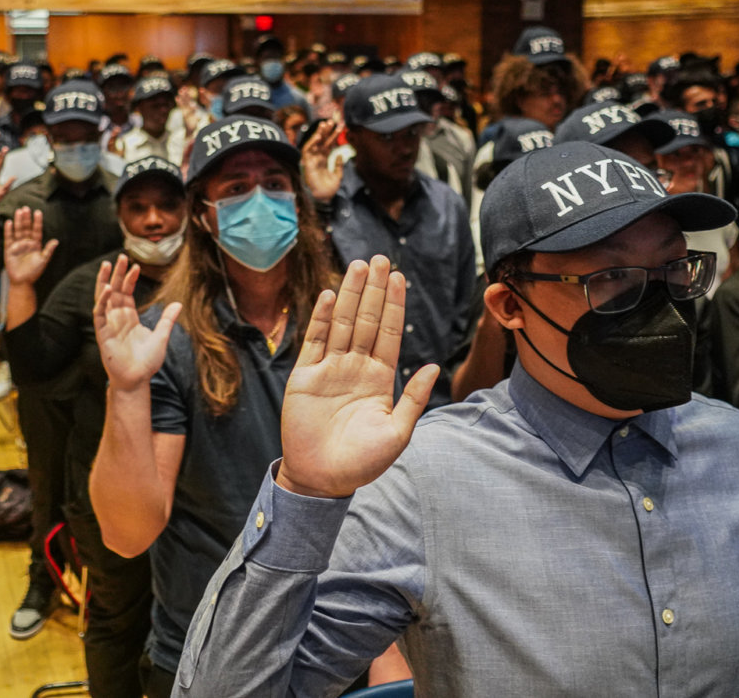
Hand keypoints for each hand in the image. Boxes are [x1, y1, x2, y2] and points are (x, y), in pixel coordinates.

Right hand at [3, 207, 57, 285]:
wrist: (22, 281)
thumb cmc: (34, 272)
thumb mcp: (43, 261)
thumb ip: (48, 251)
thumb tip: (56, 241)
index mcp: (36, 244)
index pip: (37, 230)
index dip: (37, 222)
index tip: (38, 212)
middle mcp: (27, 242)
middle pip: (27, 228)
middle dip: (27, 218)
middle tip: (26, 208)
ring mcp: (18, 245)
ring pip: (18, 230)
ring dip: (18, 221)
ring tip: (19, 211)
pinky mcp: (9, 249)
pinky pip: (8, 238)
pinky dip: (8, 230)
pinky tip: (9, 222)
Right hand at [94, 256, 180, 391]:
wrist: (137, 379)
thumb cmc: (147, 361)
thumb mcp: (162, 336)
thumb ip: (167, 320)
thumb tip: (178, 303)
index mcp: (129, 317)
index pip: (127, 292)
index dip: (130, 279)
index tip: (136, 265)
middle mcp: (117, 318)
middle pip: (115, 290)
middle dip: (118, 273)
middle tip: (121, 256)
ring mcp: (108, 324)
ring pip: (104, 297)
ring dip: (105, 281)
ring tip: (108, 265)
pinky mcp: (102, 332)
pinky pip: (99, 313)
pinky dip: (102, 300)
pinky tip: (108, 288)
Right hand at [277, 257, 438, 499]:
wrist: (323, 480)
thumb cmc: (362, 462)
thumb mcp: (398, 433)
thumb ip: (413, 398)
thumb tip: (433, 365)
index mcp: (379, 378)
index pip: (389, 333)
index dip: (394, 305)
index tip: (399, 277)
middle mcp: (355, 367)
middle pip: (366, 320)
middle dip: (373, 290)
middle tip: (380, 258)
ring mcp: (330, 369)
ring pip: (341, 323)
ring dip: (349, 294)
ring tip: (358, 265)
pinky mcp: (305, 377)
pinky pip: (314, 341)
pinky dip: (319, 317)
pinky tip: (328, 295)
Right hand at [301, 120, 345, 202]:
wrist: (323, 198)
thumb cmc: (329, 189)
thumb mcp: (338, 175)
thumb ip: (339, 165)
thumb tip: (341, 155)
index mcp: (325, 158)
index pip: (329, 143)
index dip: (334, 134)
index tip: (341, 125)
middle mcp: (318, 157)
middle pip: (322, 141)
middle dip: (326, 131)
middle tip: (332, 120)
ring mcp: (312, 159)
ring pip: (314, 143)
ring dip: (318, 133)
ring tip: (324, 124)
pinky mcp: (307, 163)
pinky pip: (307, 150)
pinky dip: (312, 142)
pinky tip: (318, 136)